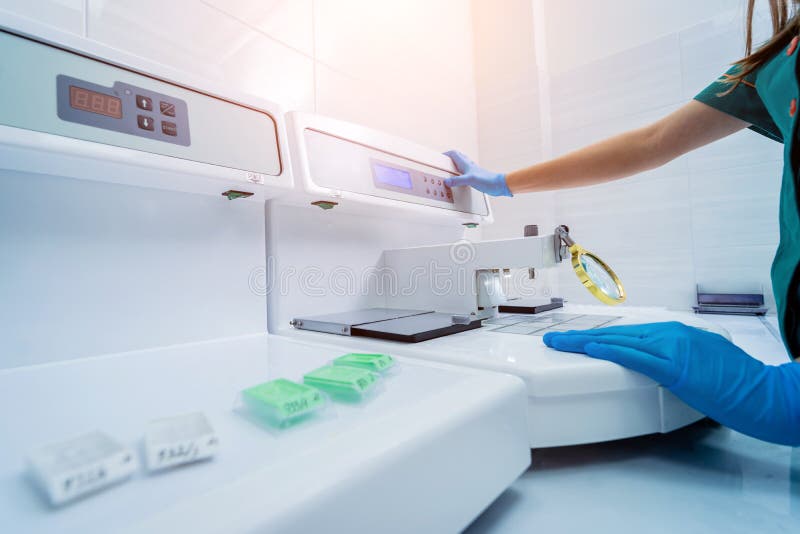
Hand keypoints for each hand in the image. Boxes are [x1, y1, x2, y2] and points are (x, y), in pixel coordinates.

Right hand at [443, 150, 511, 196]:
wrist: (498, 185)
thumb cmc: (487, 180)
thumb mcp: (470, 180)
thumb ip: (457, 180)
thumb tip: (447, 181)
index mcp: (466, 163)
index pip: (454, 153)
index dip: (446, 154)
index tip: (439, 157)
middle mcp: (469, 165)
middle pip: (457, 157)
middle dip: (449, 157)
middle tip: (442, 162)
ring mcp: (472, 171)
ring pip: (460, 164)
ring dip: (454, 164)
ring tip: (448, 169)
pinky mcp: (475, 177)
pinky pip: (464, 172)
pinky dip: (459, 173)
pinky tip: (459, 179)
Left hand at [543, 322, 799, 445]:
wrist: (765, 393)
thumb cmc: (737, 383)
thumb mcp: (699, 362)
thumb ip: (673, 360)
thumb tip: (654, 365)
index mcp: (675, 334)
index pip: (626, 333)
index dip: (597, 337)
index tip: (574, 340)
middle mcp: (671, 335)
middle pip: (615, 333)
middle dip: (581, 338)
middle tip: (554, 340)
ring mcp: (673, 348)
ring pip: (619, 341)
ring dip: (585, 343)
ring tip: (559, 345)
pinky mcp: (677, 366)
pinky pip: (636, 356)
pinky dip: (611, 351)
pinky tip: (592, 349)